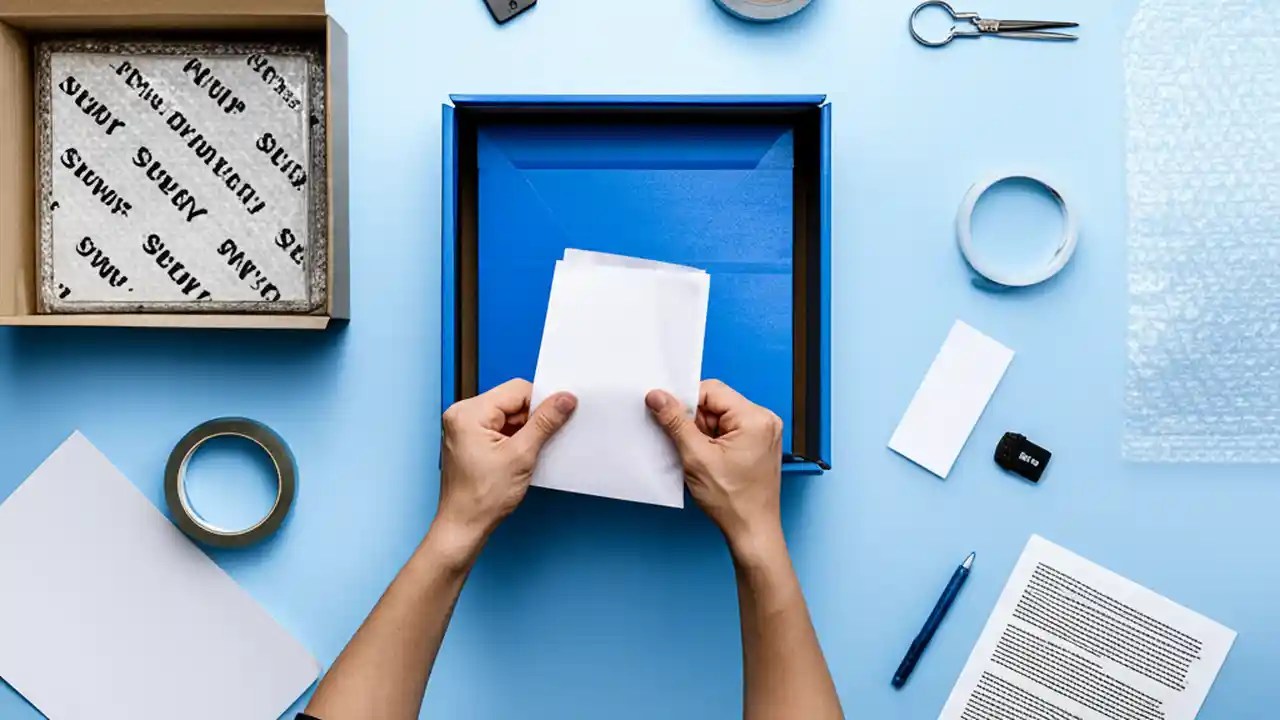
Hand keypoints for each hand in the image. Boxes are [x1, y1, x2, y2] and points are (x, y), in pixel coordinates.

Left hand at [435, 379, 576, 555]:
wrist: (463, 526)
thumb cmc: (481, 498)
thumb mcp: (522, 456)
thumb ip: (545, 423)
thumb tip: (564, 400)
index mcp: (469, 412)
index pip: (517, 390)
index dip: (541, 403)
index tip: (557, 417)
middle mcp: (462, 414)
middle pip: (512, 401)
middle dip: (532, 419)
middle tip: (541, 441)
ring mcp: (464, 427)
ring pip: (507, 415)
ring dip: (524, 431)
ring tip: (526, 455)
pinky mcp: (469, 440)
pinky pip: (499, 428)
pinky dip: (514, 439)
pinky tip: (520, 457)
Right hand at [645, 380, 783, 549]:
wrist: (753, 531)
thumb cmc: (734, 502)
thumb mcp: (696, 458)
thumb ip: (676, 422)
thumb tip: (658, 397)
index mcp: (754, 418)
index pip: (712, 390)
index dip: (686, 400)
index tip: (666, 411)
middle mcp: (764, 420)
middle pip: (716, 403)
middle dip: (694, 420)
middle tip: (681, 441)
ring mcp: (762, 433)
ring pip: (719, 418)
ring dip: (702, 432)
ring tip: (696, 456)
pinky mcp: (757, 444)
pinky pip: (727, 430)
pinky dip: (711, 440)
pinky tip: (704, 458)